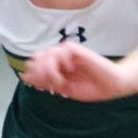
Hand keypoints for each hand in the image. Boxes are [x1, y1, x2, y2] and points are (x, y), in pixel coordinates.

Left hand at [20, 43, 135, 101]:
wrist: (112, 85)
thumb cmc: (91, 87)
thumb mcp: (65, 89)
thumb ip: (46, 82)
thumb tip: (25, 77)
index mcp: (55, 68)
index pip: (34, 63)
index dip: (33, 74)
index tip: (42, 87)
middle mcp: (60, 59)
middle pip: (37, 57)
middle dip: (39, 72)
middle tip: (51, 84)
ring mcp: (69, 54)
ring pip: (48, 53)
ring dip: (50, 70)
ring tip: (61, 81)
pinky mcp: (79, 51)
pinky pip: (63, 49)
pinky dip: (63, 61)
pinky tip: (70, 69)